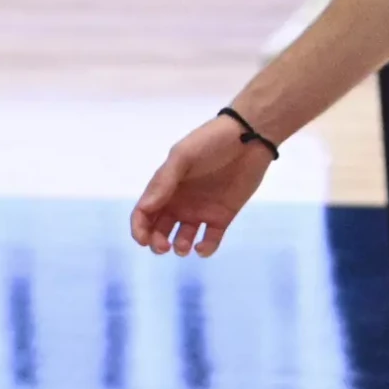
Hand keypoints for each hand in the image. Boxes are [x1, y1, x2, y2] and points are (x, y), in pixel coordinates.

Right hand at [130, 114, 273, 257]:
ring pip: (182, 239)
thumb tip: (145, 208)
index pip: (144, 213)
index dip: (139, 229)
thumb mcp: (183, 155)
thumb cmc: (212, 142)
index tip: (144, 240)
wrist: (250, 138)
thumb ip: (164, 181)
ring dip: (179, 247)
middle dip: (156, 243)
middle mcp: (180, 202)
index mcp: (166, 187)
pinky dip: (204, 249)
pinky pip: (210, 240)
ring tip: (184, 245)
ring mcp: (201, 210)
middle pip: (159, 230)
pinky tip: (203, 246)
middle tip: (163, 246)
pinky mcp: (222, 216)